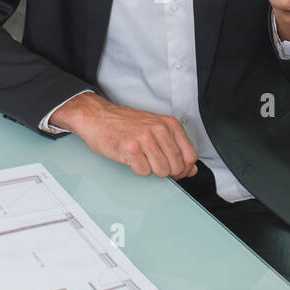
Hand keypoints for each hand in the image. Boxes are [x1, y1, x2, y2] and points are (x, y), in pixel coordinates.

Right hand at [51, 93, 197, 178]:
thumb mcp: (155, 129)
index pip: (190, 156)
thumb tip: (191, 169)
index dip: (184, 169)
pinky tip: (131, 159)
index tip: (175, 171)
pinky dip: (137, 170)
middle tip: (153, 165)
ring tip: (141, 159)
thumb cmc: (125, 123)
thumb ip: (175, 147)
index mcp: (169, 124)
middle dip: (167, 172)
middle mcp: (159, 130)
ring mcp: (145, 139)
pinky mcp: (131, 149)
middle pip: (177, 167)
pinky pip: (143, 172)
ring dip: (151, 171)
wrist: (97, 117)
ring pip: (161, 172)